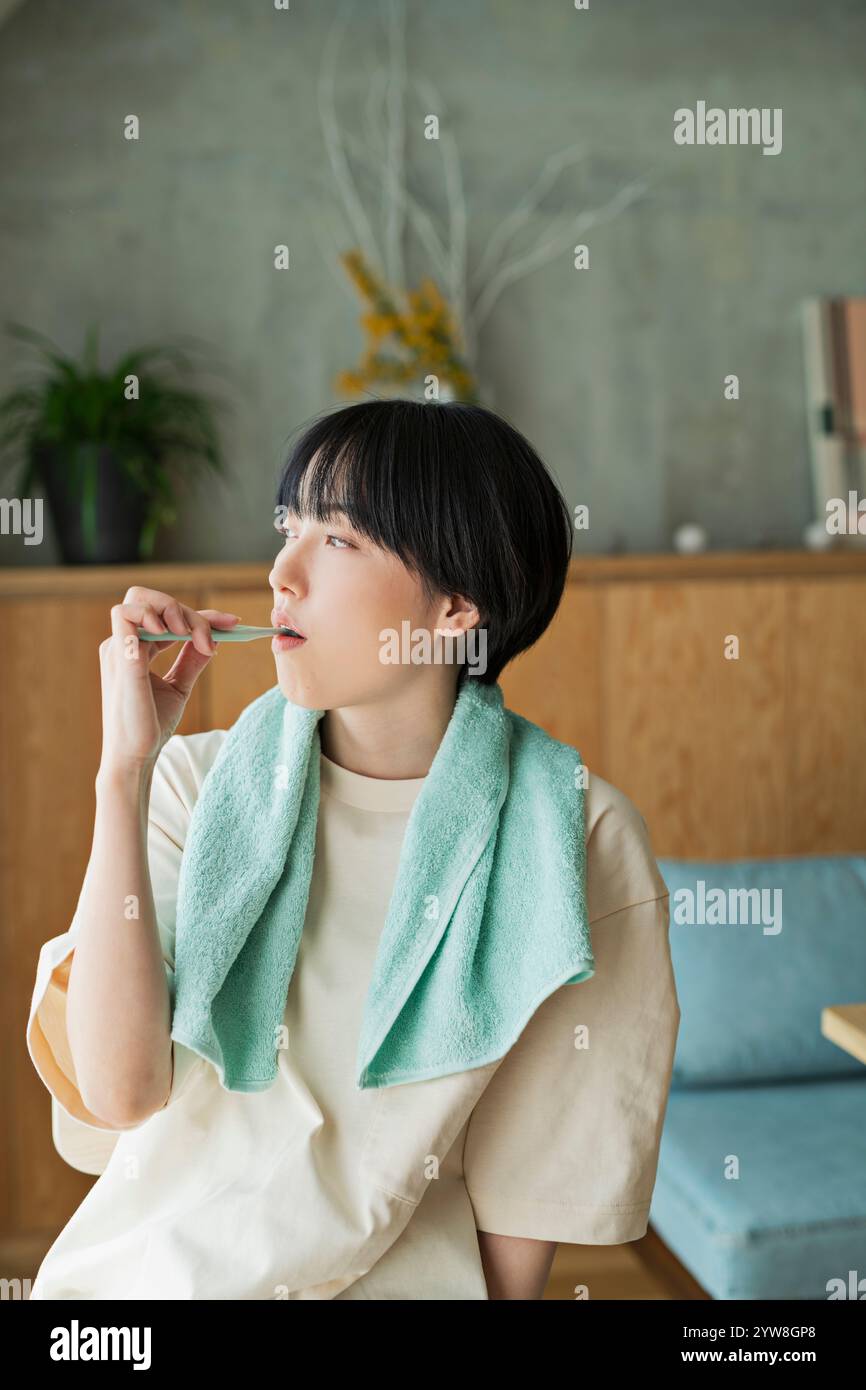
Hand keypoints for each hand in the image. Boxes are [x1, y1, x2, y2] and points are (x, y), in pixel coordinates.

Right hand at [97, 586, 239, 773]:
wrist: (136, 756)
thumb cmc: (151, 724)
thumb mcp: (179, 686)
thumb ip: (191, 660)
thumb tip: (214, 639)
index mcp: (135, 649)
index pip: (167, 617)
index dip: (201, 615)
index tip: (232, 623)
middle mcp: (123, 644)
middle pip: (154, 602)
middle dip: (189, 612)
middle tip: (212, 639)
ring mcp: (118, 648)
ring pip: (140, 600)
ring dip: (172, 609)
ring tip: (193, 636)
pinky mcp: (120, 657)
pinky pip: (125, 614)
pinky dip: (150, 614)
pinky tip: (174, 633)